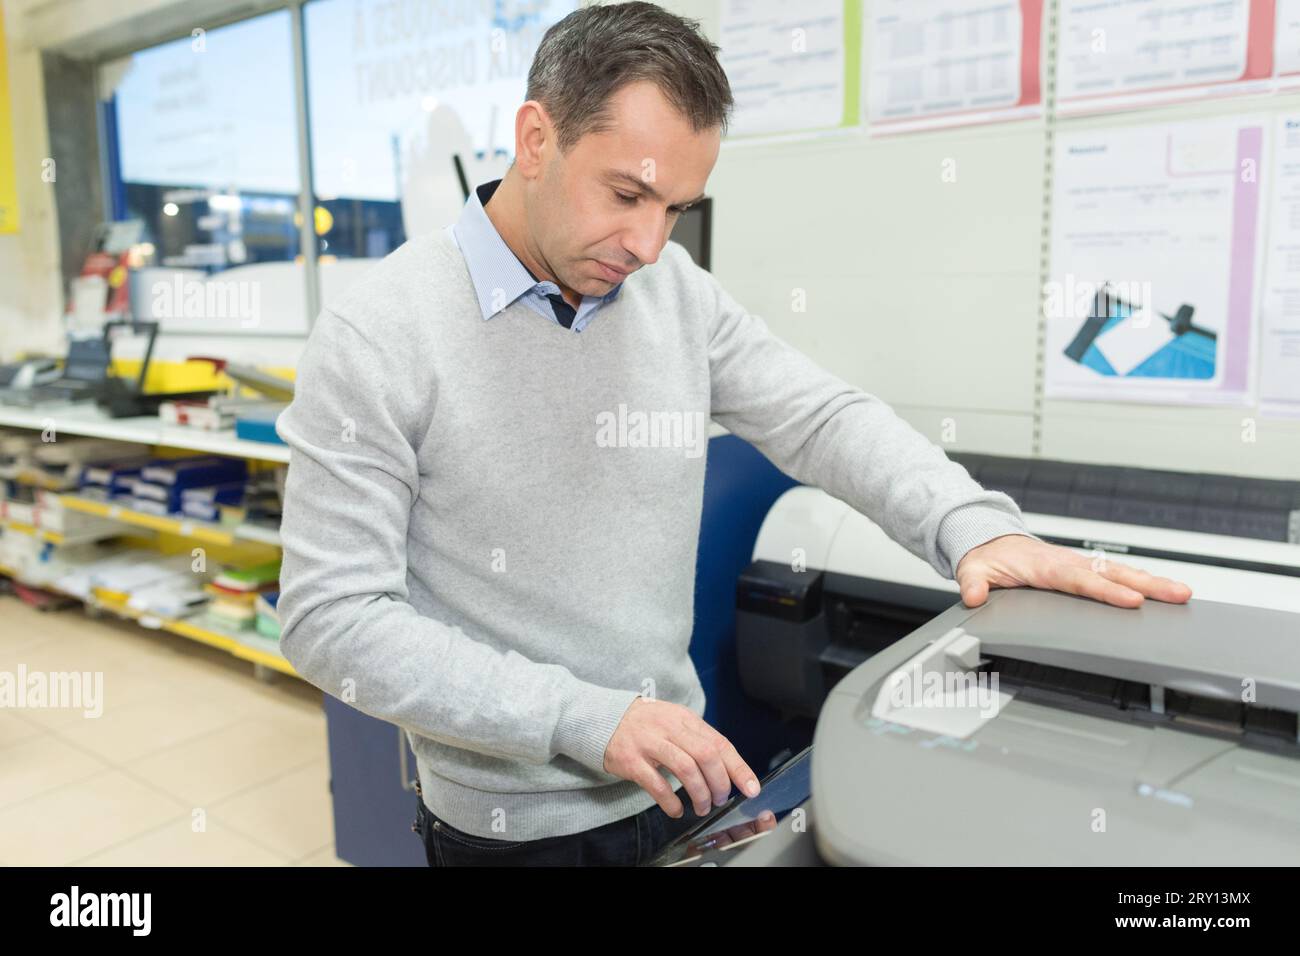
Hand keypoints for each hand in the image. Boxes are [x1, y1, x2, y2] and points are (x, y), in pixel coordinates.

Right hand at [603, 697, 760, 818]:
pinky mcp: (631, 760)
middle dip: (719, 783)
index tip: (751, 788)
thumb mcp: (675, 722)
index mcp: (685, 719)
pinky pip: (657, 784)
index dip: (739, 768)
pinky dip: (671, 802)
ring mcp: (650, 743)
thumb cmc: (646, 725)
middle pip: (706, 756)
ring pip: (685, 769)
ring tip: (702, 807)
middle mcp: (670, 728)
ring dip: (699, 794)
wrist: (604, 719)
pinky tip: (676, 810)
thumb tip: (728, 768)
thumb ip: (698, 740)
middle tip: (720, 799)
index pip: (720, 743)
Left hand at [955, 534, 1192, 608]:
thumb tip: (973, 596)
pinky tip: (1162, 590)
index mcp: (1045, 566)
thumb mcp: (974, 570)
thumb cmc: (986, 557)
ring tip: (1183, 593)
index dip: (1106, 590)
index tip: (1132, 600)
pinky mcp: (1084, 568)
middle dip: (1147, 584)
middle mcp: (1068, 562)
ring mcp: (1079, 563)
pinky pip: (1116, 573)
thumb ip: (973, 583)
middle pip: (1112, 573)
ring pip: (1120, 571)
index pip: (1080, 580)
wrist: (990, 541)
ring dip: (1152, 582)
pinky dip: (1141, 580)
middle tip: (1179, 594)